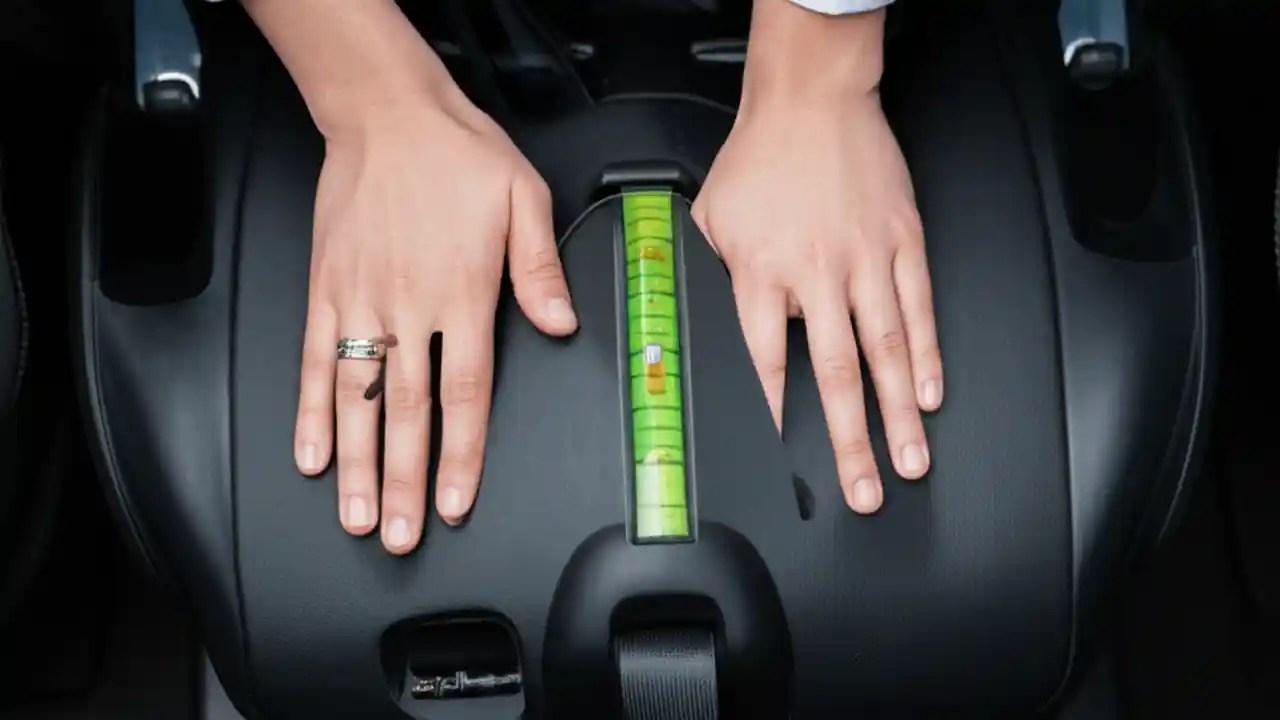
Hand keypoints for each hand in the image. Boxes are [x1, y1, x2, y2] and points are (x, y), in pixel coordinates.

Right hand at [293, 90, 576, 553]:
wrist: (388, 114)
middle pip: (408, 412)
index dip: (460, 455)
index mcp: (461, 293)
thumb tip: (561, 323)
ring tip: (357, 515)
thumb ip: (539, 271)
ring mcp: (360, 302)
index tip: (454, 502)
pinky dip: (310, 411)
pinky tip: (311, 454)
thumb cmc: (458, 155)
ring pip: (356, 398)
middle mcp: (408, 307)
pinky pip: (313, 361)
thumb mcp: (523, 200)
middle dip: (405, 481)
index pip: (464, 394)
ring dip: (357, 463)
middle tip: (400, 534)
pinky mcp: (325, 290)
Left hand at [692, 3, 941, 514]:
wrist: (812, 98)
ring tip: (913, 459)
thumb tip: (715, 318)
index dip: (775, 416)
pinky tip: (933, 393)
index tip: (785, 460)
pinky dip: (929, 355)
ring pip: (888, 351)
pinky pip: (920, 308)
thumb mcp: (711, 218)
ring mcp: (867, 261)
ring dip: (901, 413)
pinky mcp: (903, 242)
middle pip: (837, 374)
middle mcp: (817, 275)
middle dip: (851, 442)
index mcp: (762, 273)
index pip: (765, 363)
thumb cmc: (760, 155)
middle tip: (866, 489)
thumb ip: (717, 275)